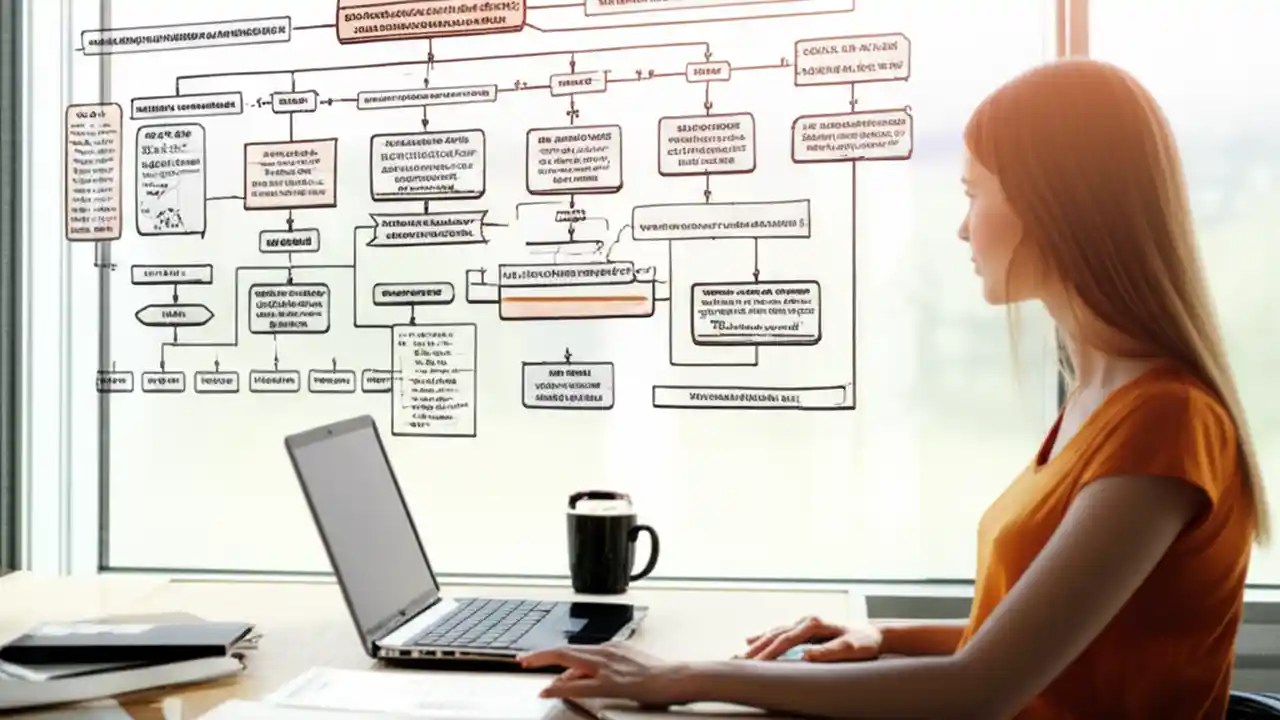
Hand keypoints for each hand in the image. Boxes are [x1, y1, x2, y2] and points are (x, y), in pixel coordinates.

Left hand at [518, 641, 694, 707]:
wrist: (676, 678)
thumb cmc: (656, 675)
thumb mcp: (627, 663)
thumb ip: (603, 668)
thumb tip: (579, 678)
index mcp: (610, 647)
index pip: (575, 649)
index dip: (553, 652)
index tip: (538, 656)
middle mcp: (606, 652)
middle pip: (565, 650)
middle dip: (541, 654)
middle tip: (522, 659)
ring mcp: (607, 666)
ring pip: (568, 660)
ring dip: (544, 663)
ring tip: (529, 667)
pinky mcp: (611, 683)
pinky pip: (579, 685)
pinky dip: (559, 687)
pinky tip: (547, 690)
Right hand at [740, 615, 882, 661]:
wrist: (875, 634)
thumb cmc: (865, 643)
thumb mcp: (851, 649)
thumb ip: (828, 652)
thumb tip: (805, 656)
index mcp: (814, 623)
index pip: (785, 639)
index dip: (768, 652)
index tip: (754, 665)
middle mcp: (806, 620)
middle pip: (774, 634)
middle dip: (755, 648)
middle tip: (737, 662)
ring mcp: (804, 623)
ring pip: (774, 632)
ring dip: (756, 643)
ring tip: (739, 655)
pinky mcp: (805, 629)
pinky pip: (779, 632)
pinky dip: (764, 636)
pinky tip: (753, 639)